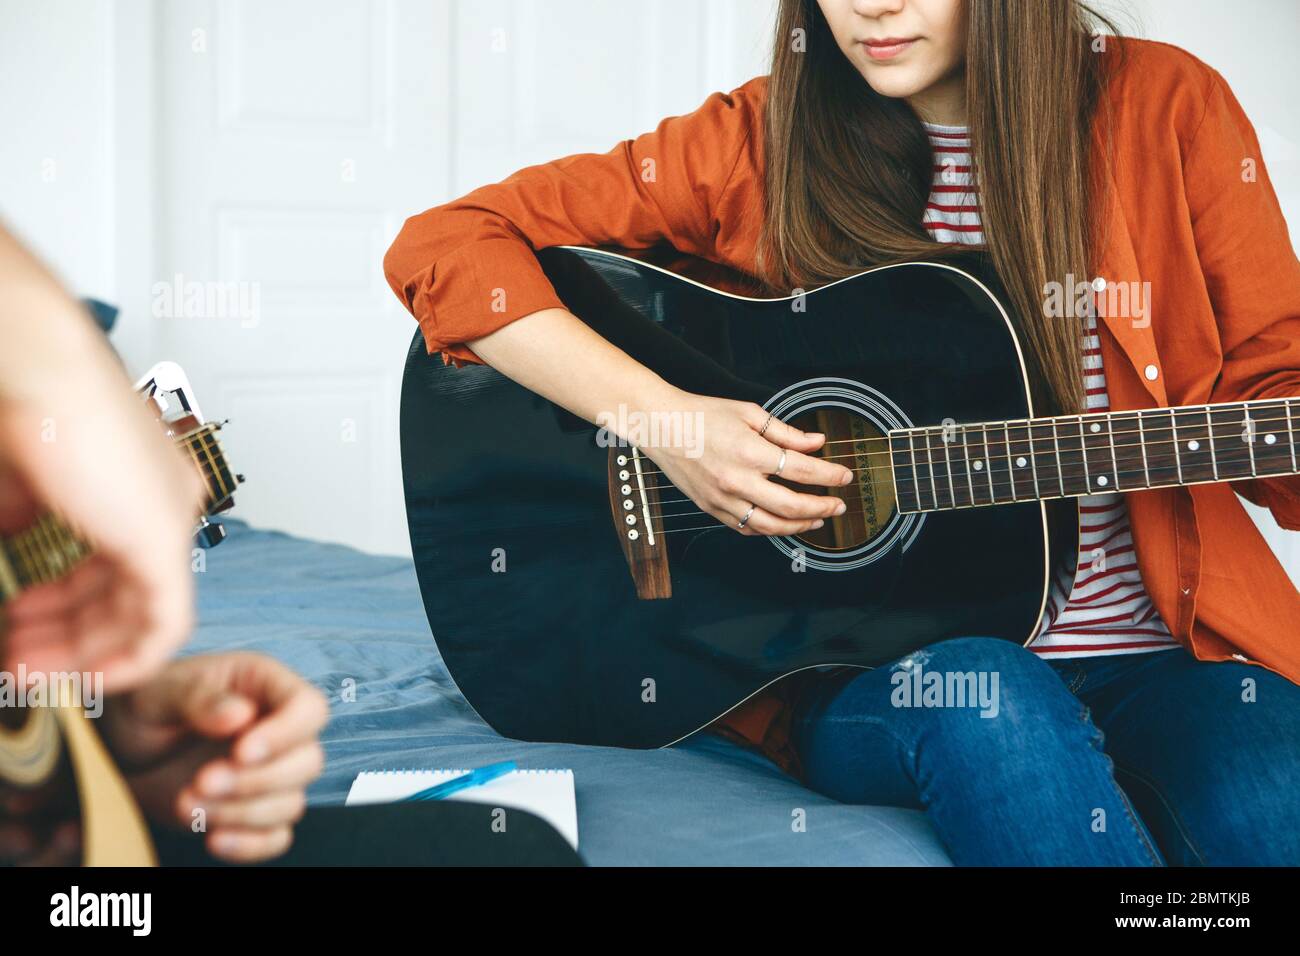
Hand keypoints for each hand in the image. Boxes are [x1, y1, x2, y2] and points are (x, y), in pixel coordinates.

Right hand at [0, 226, 204, 691]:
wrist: (37, 364)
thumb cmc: (27, 401)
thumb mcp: (20, 480)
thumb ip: (22, 520)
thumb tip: (13, 546)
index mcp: (140, 483)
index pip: (111, 564)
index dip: (64, 607)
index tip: (20, 627)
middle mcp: (166, 502)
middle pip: (123, 593)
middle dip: (65, 638)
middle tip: (16, 661)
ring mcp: (169, 520)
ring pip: (139, 615)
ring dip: (82, 652)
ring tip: (24, 669)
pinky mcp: (164, 540)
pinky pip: (162, 625)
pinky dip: (123, 658)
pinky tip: (83, 677)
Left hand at [102, 652, 327, 862]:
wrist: (118, 751)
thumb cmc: (142, 707)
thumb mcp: (159, 692)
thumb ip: (199, 698)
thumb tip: (241, 716)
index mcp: (265, 686)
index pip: (309, 708)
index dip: (287, 733)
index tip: (241, 753)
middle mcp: (277, 730)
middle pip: (308, 761)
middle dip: (257, 780)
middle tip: (202, 781)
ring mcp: (269, 774)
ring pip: (291, 803)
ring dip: (242, 812)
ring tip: (186, 803)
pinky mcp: (252, 812)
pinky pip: (275, 837)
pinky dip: (249, 844)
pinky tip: (211, 838)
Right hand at [644, 390, 852, 535]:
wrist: (660, 426)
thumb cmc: (702, 414)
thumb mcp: (749, 413)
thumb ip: (785, 432)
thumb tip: (816, 442)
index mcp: (749, 452)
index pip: (801, 469)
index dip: (829, 475)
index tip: (845, 476)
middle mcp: (737, 481)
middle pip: (791, 506)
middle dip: (822, 507)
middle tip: (839, 506)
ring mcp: (722, 499)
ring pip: (770, 525)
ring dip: (799, 526)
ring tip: (817, 520)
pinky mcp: (711, 508)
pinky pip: (746, 527)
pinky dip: (769, 529)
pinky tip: (783, 523)